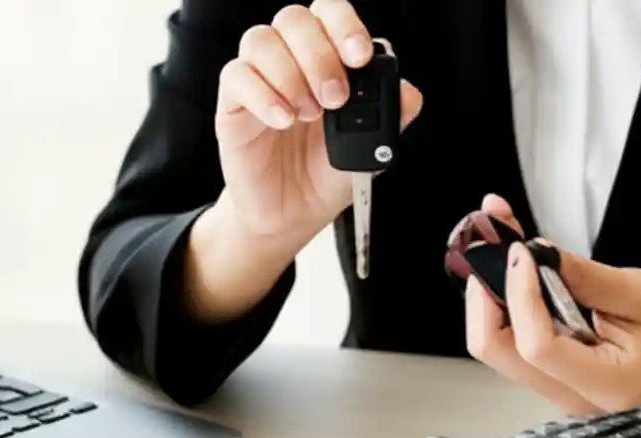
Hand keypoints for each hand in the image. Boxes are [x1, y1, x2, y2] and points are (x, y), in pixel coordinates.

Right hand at [186, 0, 422, 321]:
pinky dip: (262, 96)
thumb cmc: (325, 174)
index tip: (359, 57)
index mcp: (327, 58)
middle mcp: (291, 60)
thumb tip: (408, 93)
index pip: (330, 14)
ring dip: (289, 74)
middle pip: (293, 19)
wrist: (292, 214)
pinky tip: (282, 121)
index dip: (344, 26)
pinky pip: (236, 77)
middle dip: (319, 54)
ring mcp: (259, 79)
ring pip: (260, 40)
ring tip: (307, 115)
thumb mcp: (371, 150)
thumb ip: (392, 118)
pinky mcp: (233, 105)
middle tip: (335, 98)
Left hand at [468, 196, 640, 420]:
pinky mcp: (555, 372)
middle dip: (486, 292)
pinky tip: (516, 266)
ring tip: (502, 241)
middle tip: (492, 242)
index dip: (518, 294)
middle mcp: (571, 394)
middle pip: (496, 349)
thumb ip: (586, 278)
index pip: (535, 344)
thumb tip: (536, 254)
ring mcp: (558, 387)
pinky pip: (515, 339)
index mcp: (603, 383)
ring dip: (493, 291)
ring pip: (497, 344)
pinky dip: (508, 301)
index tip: (521, 252)